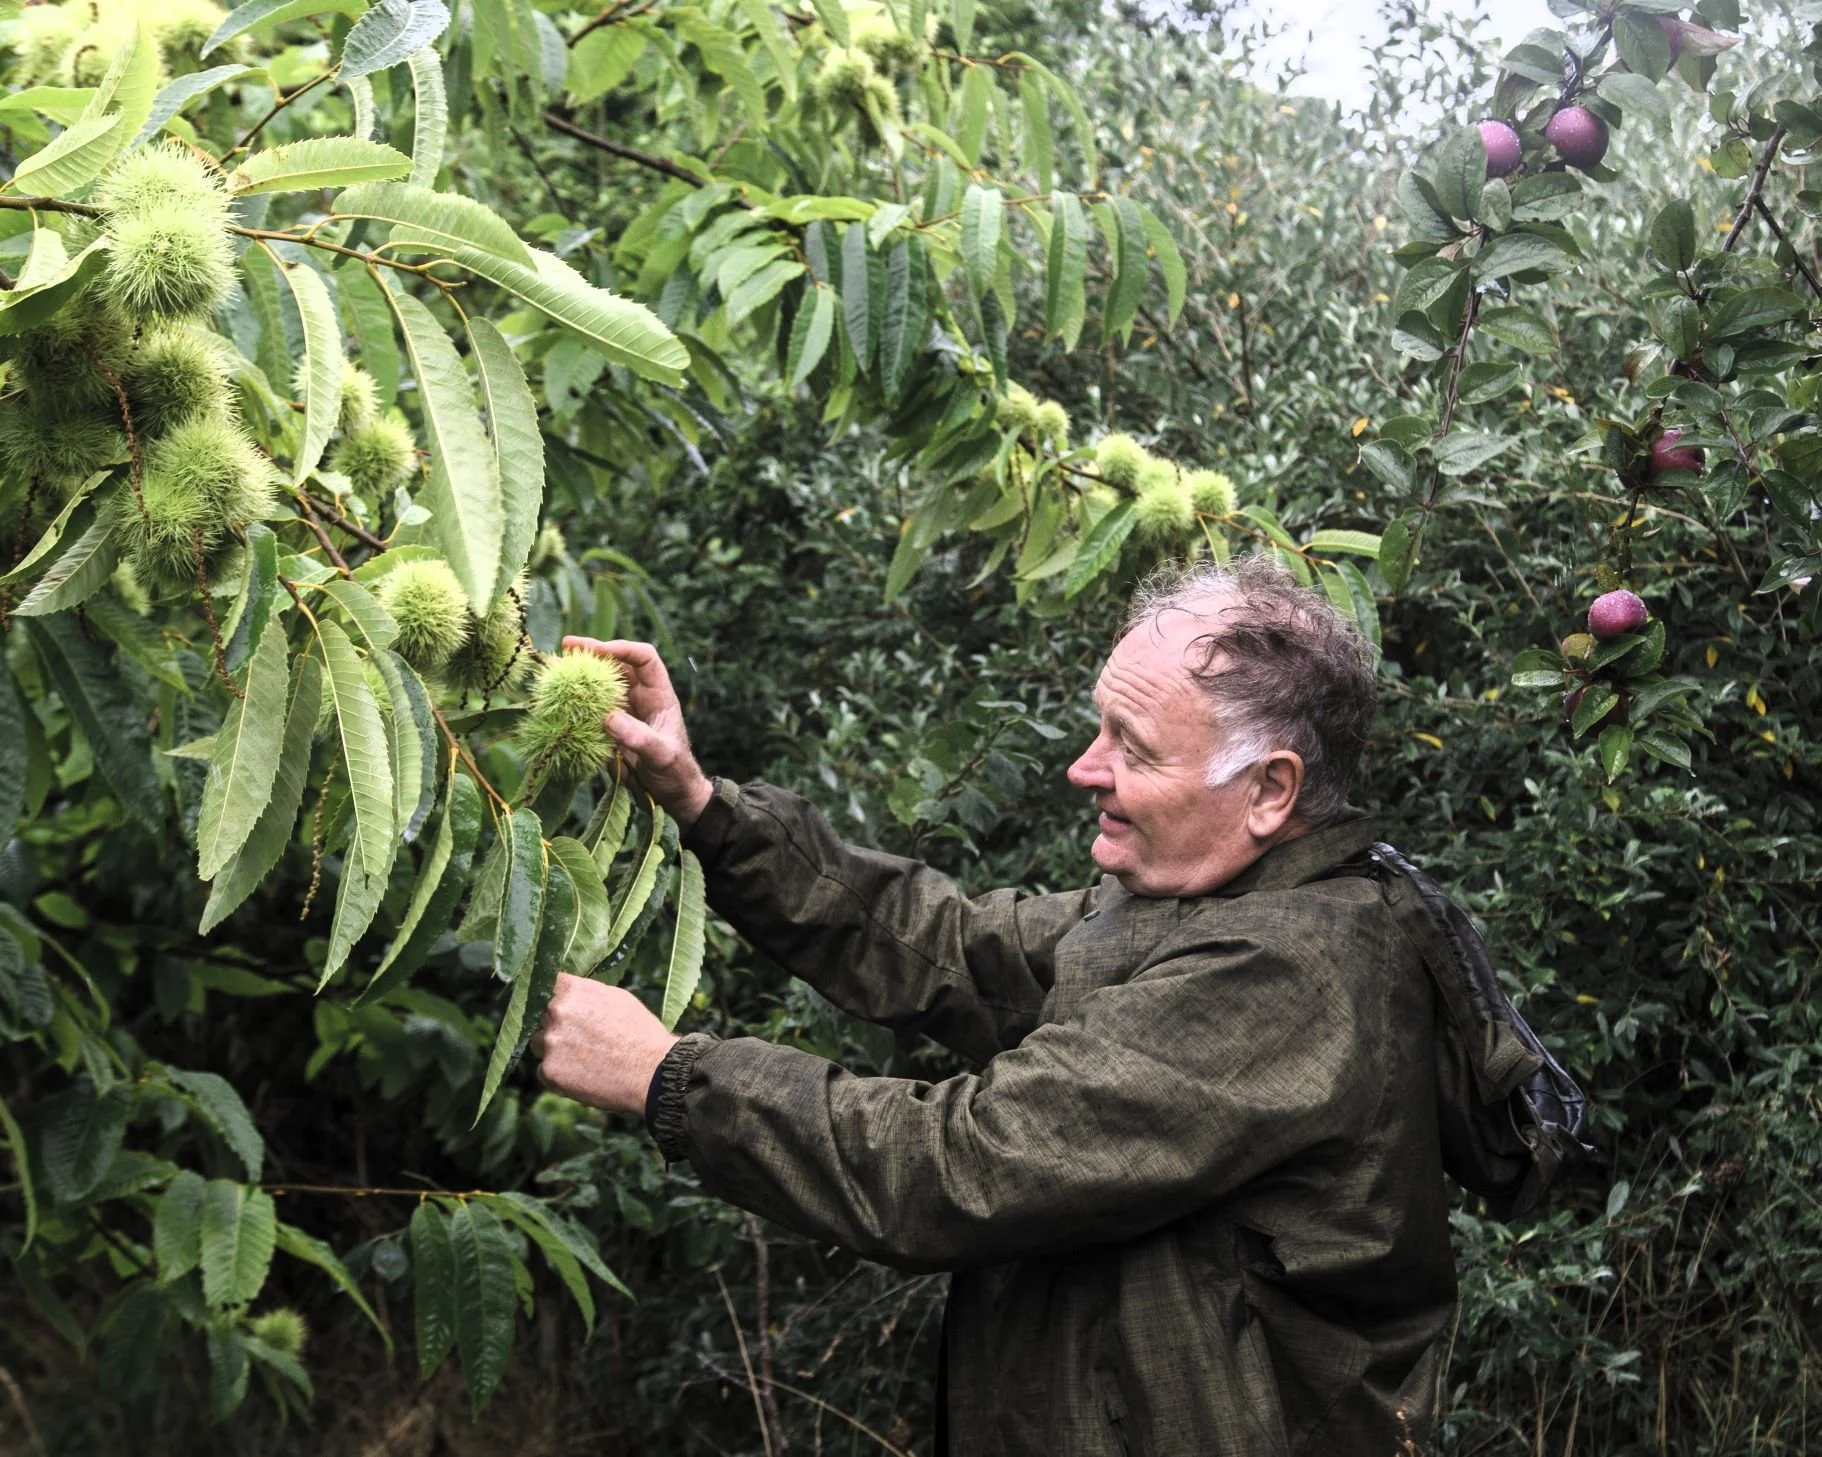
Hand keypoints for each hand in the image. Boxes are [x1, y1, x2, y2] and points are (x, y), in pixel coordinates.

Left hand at [531, 974, 678, 1116]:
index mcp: (572, 990)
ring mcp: (550, 1042)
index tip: (560, 1005)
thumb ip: (589, 994)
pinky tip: (582, 1076)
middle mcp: (556, 1012)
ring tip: (583, 1060)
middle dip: (557, 1026)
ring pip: (539, 1044)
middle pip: (542, 1017)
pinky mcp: (550, 1070)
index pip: (549, 985)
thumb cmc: (641, 1033)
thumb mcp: (618, 998)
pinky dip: (559, 1074)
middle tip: (581, 1040)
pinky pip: (544, 1071)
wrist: (652, 1072)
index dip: (555, 997)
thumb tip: (574, 994)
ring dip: (555, 1050)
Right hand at [560, 637, 714, 826]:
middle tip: (566, 646)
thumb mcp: (662, 756)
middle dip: (593, 652)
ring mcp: (624, 712)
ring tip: (555, 668)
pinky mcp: (609, 728)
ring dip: (580, 675)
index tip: (599, 650)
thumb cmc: (676, 772)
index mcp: (659, 696)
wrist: (671, 796)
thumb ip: (639, 737)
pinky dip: (574, 702)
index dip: (623, 649)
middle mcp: (640, 698)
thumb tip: (609, 717)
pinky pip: (590, 709)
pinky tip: (556, 699)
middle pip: (617, 664)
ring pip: (601, 684)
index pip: (645, 658)